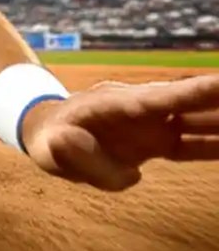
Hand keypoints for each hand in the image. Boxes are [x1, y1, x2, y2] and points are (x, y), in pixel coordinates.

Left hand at [20, 74, 218, 190]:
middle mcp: (142, 110)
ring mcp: (153, 124)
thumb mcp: (53, 151)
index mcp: (116, 106)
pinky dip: (217, 144)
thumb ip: (79, 157)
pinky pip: (194, 143)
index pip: (161, 98)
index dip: (193, 92)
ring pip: (200, 123)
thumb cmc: (51, 141)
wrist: (49, 134)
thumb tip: (96, 158)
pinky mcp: (158, 141)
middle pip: (191, 105)